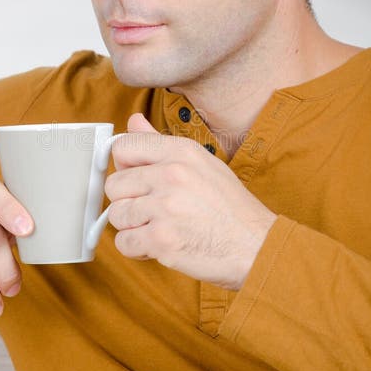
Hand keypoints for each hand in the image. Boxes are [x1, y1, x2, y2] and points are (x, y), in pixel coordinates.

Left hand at [106, 114, 276, 289]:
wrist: (256, 247)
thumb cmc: (230, 209)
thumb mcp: (202, 164)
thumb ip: (160, 143)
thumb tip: (133, 121)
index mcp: (181, 151)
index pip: (123, 146)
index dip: (124, 167)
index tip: (136, 181)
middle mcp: (171, 174)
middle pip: (114, 184)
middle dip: (128, 202)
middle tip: (152, 212)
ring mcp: (165, 207)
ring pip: (116, 215)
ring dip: (133, 227)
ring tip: (160, 228)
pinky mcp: (161, 239)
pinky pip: (123, 242)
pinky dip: (137, 249)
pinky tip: (160, 246)